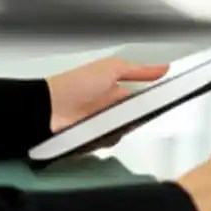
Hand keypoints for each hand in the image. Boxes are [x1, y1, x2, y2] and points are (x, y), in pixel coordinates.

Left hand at [45, 57, 168, 133]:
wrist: (47, 109)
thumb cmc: (74, 84)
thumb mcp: (112, 69)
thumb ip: (140, 70)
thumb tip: (163, 68)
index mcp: (115, 90)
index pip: (142, 97)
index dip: (152, 100)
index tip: (162, 100)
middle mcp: (109, 109)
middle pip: (136, 117)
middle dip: (137, 115)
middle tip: (133, 110)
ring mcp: (101, 126)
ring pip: (124, 131)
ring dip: (121, 126)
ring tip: (111, 118)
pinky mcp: (93, 141)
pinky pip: (110, 142)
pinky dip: (107, 137)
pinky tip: (100, 129)